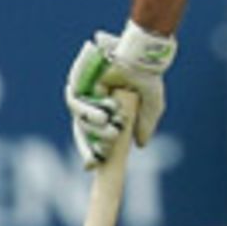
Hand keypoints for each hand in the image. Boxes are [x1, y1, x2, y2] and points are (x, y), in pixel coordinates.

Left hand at [64, 20, 176, 167]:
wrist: (142, 58)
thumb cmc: (147, 79)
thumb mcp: (151, 107)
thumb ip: (145, 125)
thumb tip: (141, 145)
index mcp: (108, 112)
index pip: (95, 137)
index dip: (92, 152)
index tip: (92, 167)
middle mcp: (93, 105)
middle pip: (82, 133)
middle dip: (89, 148)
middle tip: (99, 158)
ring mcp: (84, 94)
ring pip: (80, 120)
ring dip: (95, 130)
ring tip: (113, 131)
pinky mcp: (77, 81)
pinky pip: (75, 102)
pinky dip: (88, 112)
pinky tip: (105, 115)